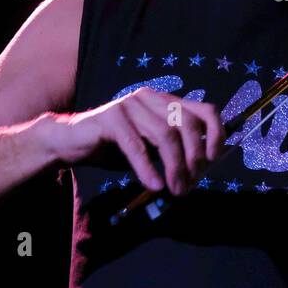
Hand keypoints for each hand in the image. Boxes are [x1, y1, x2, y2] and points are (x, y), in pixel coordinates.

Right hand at [50, 89, 224, 195]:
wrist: (70, 142)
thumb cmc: (115, 147)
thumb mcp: (151, 149)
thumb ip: (175, 152)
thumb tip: (202, 170)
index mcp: (166, 101)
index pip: (205, 110)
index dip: (216, 134)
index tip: (214, 160)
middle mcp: (151, 98)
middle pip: (187, 123)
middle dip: (194, 157)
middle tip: (190, 185)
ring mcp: (131, 104)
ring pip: (165, 134)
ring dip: (174, 167)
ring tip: (175, 190)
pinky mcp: (111, 117)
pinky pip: (136, 145)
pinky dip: (148, 168)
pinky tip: (154, 184)